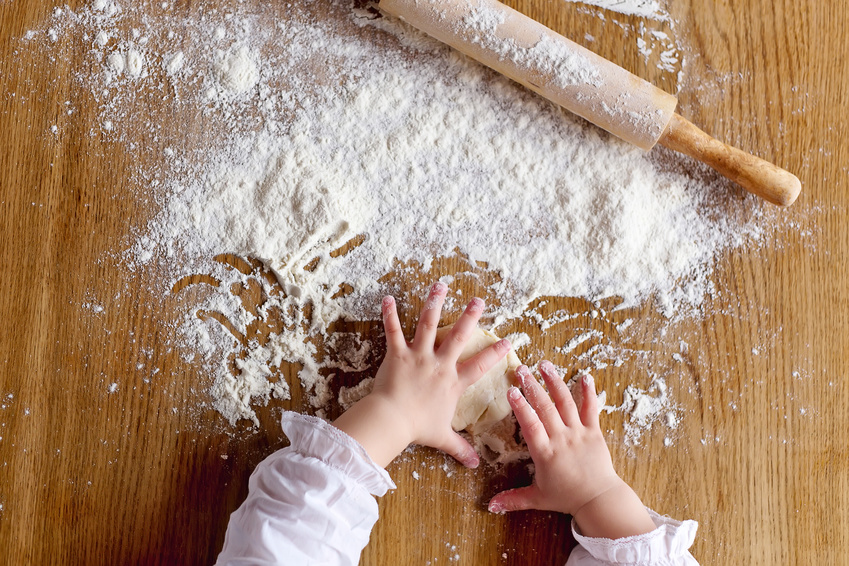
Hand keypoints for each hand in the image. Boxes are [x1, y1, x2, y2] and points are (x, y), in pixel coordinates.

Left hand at [333, 282, 509, 467]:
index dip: (495, 354)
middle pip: (458, 336)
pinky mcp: (398, 354)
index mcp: (453, 383)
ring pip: (428, 324)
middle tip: (479, 300)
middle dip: (470, 316)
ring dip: (434, 303)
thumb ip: (459, 448)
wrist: (393, 421)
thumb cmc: (417, 429)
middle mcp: (439, 365)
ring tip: (440, 285)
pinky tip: (388, 297)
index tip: (508, 341)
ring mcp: (419, 356)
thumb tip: (475, 464)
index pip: (479, 367)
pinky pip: (393, 330)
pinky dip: (389, 314)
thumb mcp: (442, 438)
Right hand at [488, 362, 655, 538]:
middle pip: (545, 408)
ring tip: (545, 364)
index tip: (511, 391)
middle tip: (521, 369)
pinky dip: (589, 392)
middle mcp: (561, 439)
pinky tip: (586, 376)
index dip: (521, 407)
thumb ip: (513, 499)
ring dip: (555, 382)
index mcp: (545, 453)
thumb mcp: (536, 498)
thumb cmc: (566, 498)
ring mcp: (578, 434)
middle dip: (532, 387)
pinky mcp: (594, 432)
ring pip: (566, 403)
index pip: (531, 425)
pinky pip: (591, 409)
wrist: (599, 499)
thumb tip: (489, 506)